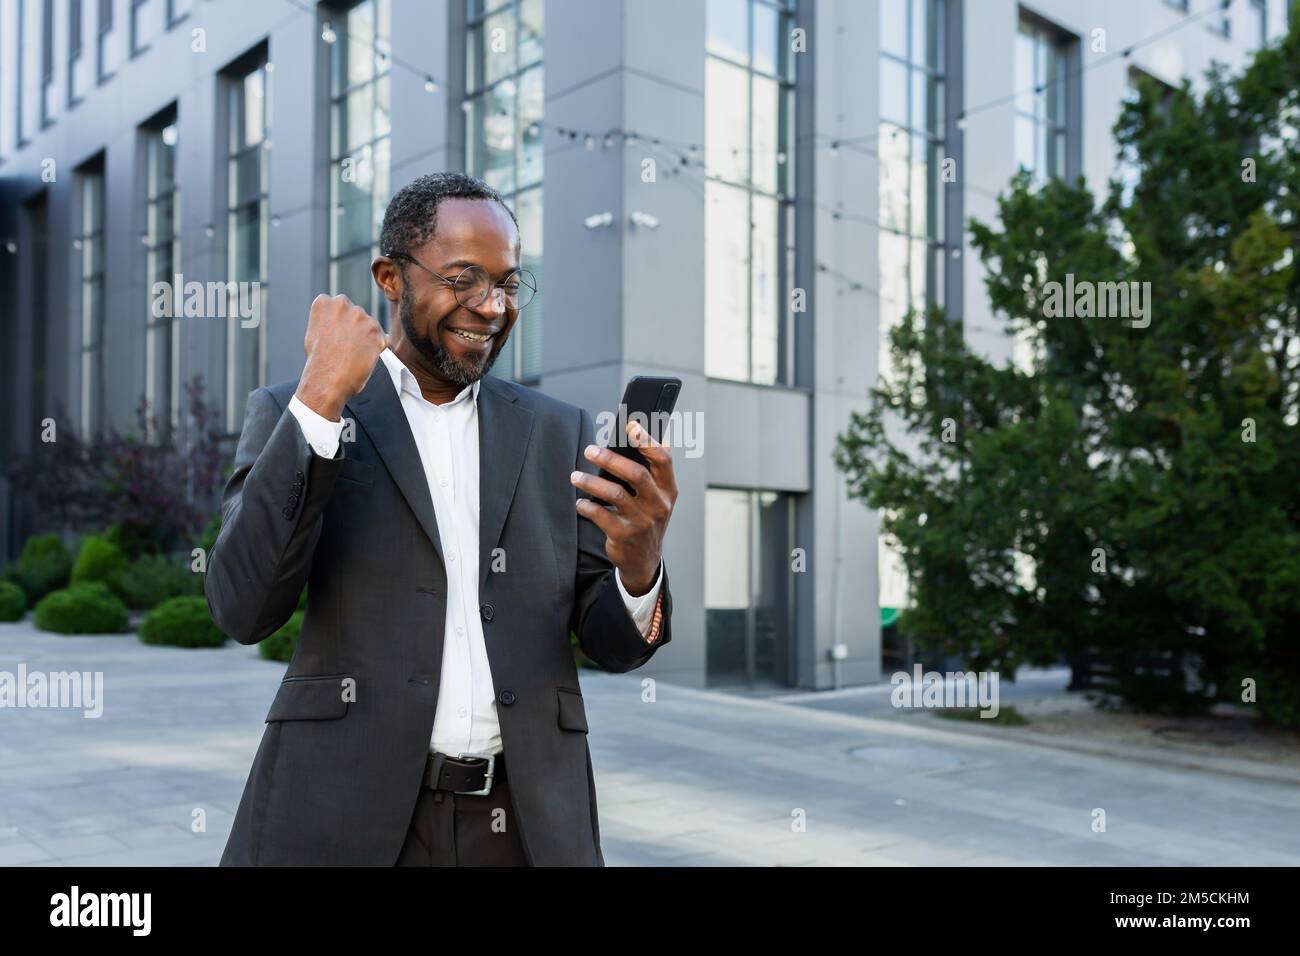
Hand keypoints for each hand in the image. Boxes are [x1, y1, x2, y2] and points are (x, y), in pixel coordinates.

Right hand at [294, 293, 386, 420]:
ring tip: (354, 354)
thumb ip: (327, 321)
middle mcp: (342, 304)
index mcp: (324, 302)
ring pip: (369, 325)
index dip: (340, 323)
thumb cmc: (319, 361)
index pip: (338, 306)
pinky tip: (364, 357)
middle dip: (355, 327)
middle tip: (347, 346)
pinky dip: (377, 348)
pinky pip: (381, 338)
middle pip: (355, 313)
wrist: (326, 379)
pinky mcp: (375, 329)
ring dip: (366, 337)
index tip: (337, 335)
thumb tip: (338, 323)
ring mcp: (360, 315)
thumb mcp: (314, 333)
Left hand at [570, 421, 676, 594]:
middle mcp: (658, 505)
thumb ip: (659, 472)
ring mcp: (642, 521)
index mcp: (668, 490)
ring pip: (614, 494)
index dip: (647, 441)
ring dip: (591, 482)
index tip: (630, 425)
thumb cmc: (648, 520)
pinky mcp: (624, 535)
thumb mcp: (660, 497)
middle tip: (590, 451)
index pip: (662, 460)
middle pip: (636, 474)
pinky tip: (580, 502)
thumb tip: (663, 441)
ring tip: (575, 476)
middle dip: (610, 459)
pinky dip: (587, 506)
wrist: (644, 560)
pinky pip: (601, 515)